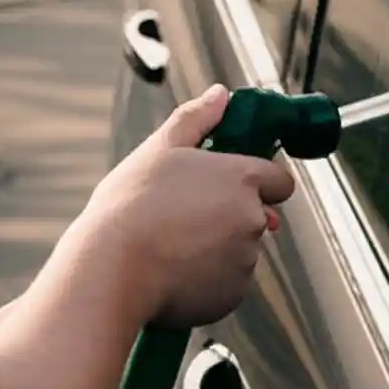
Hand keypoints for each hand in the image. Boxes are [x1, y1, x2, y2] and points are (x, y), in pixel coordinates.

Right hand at [78, 84, 294, 327]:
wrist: (109, 271)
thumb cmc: (129, 207)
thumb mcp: (159, 150)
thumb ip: (196, 119)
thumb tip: (221, 94)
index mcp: (243, 179)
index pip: (279, 180)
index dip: (259, 183)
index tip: (228, 188)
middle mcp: (254, 218)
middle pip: (257, 216)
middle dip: (230, 217)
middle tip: (184, 219)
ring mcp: (246, 259)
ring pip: (239, 252)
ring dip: (216, 250)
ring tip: (170, 248)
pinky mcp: (233, 294)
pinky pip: (227, 284)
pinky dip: (207, 281)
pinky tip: (172, 275)